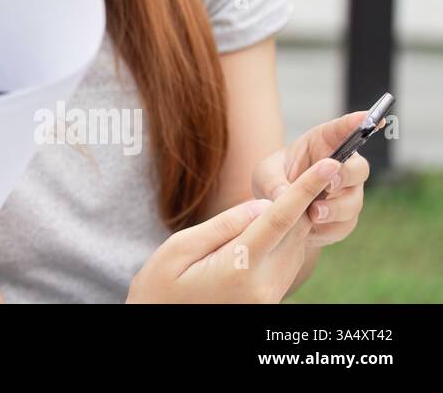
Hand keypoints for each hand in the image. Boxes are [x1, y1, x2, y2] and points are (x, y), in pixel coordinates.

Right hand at [127, 157, 340, 302]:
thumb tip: (262, 204)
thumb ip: (224, 225)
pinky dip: (281, 239)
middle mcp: (264, 287)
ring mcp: (270, 297)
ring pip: (294, 245)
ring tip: (260, 212)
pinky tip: (258, 233)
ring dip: (288, 221)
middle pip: (295, 232)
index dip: (305, 189)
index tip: (329, 164)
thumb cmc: (161, 286)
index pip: (280, 220)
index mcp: (240, 269)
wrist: (160, 325)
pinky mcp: (269, 300)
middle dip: (299, 201)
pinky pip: (286, 261)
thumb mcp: (180, 248)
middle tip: (298, 174)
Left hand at [252, 111, 373, 247]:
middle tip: (328, 183)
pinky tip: (310, 228)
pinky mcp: (345, 219)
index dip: (357, 123)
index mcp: (323, 144)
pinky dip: (327, 228)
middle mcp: (342, 167)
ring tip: (314, 212)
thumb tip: (284, 194)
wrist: (276, 214)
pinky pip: (345, 225)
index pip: (343, 130)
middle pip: (359, 168)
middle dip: (346, 176)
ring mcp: (348, 194)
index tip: (369, 118)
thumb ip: (273, 182)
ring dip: (335, 208)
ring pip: (353, 201)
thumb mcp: (264, 175)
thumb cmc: (273, 181)